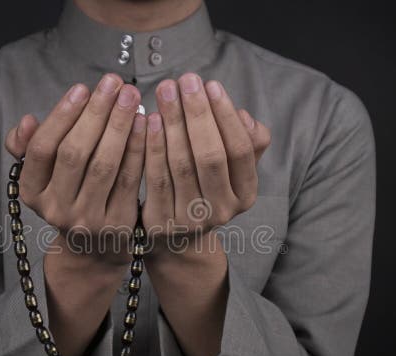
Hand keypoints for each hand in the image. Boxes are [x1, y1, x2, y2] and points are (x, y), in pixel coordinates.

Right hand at [3, 74, 145, 355]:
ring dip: (119, 126)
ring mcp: (87, 220)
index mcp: (32, 192)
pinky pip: (130, 180)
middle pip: (75, 154)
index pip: (42, 149)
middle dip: (96, 114)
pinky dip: (138, 149)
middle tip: (114, 83)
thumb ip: (31, 147)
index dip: (61, 117)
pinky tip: (147, 124)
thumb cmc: (71, 194)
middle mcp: (56, 209)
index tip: (82, 88)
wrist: (94, 248)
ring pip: (104, 166)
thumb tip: (26, 122)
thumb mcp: (44, 176)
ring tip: (131, 97)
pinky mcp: (118, 226)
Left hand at [142, 73, 270, 254]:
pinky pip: (156, 178)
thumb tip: (245, 117)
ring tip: (166, 91)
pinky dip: (152, 146)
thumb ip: (246, 142)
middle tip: (186, 79)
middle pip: (211, 156)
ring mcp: (191, 220)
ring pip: (182, 165)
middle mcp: (222, 211)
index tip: (211, 84)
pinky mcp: (161, 222)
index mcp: (246, 195)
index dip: (226, 116)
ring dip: (173, 123)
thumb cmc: (206, 186)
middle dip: (198, 113)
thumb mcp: (232, 168)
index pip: (240, 150)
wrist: (178, 236)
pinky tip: (149, 119)